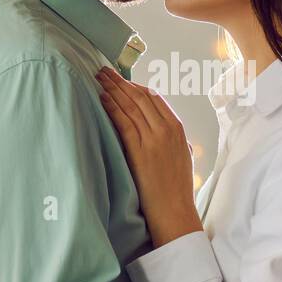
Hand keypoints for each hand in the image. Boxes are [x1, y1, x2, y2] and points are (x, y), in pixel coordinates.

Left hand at [96, 66, 203, 247]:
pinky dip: (112, 108)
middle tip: (103, 70)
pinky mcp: (140, 151)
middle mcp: (166, 129)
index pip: (154, 97)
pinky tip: (102, 98)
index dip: (135, 86)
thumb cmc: (177, 188)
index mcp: (178, 128)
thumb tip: (164, 127)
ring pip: (130, 106)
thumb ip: (175, 139)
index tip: (121, 80)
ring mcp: (153, 139)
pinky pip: (124, 122)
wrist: (174, 211)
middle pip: (140, 96)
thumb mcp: (183, 156)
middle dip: (120, 81)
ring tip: (98, 78)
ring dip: (113, 89)